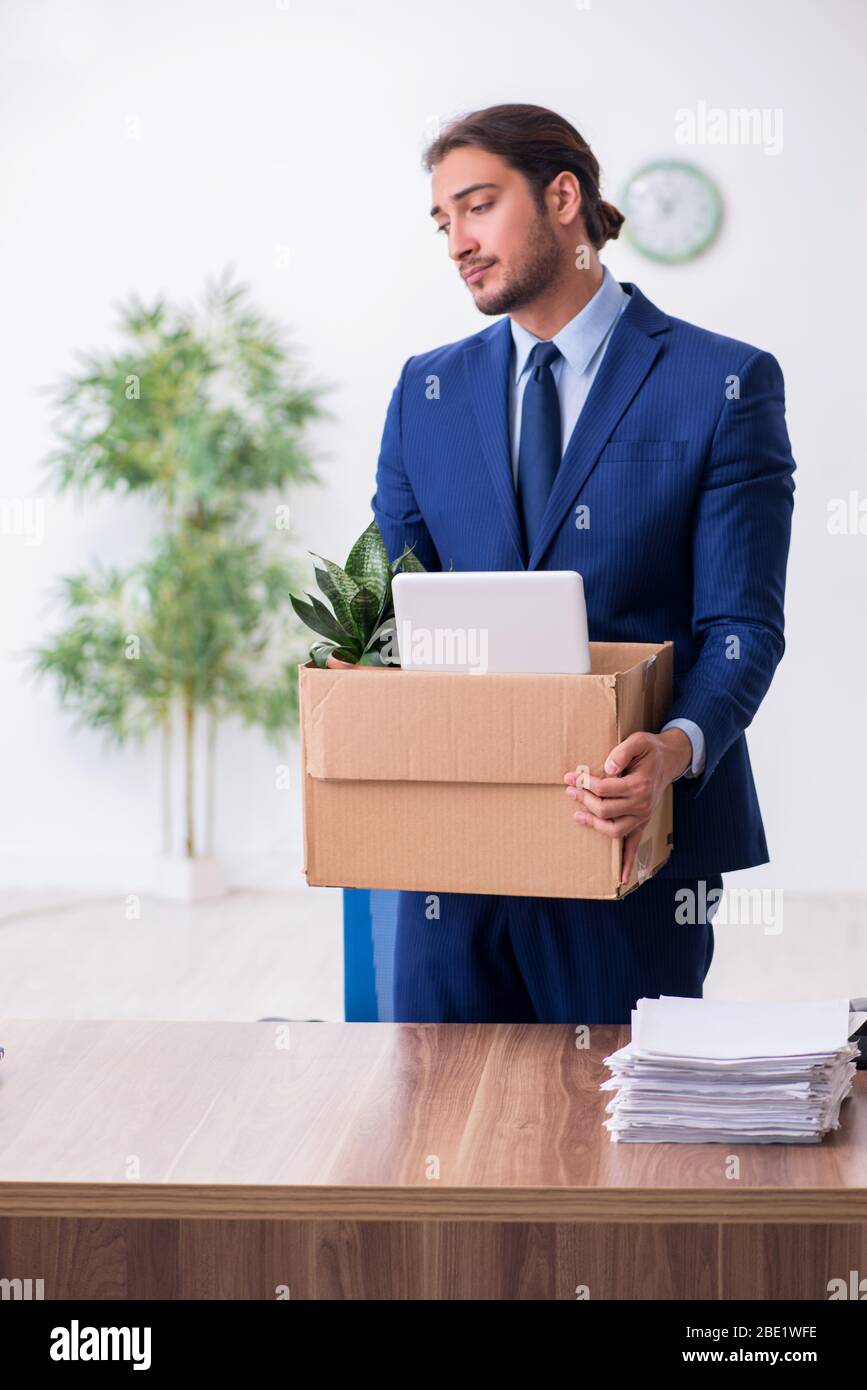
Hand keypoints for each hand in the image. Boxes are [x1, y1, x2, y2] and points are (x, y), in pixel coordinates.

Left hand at [563, 729, 691, 883]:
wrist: (670, 759)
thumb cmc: (651, 750)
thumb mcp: (638, 741)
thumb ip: (622, 752)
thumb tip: (608, 769)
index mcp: (639, 785)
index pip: (604, 788)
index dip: (584, 782)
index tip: (570, 776)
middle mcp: (642, 804)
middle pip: (605, 810)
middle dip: (584, 800)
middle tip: (570, 790)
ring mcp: (643, 816)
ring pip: (614, 830)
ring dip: (594, 824)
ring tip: (577, 816)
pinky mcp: (642, 822)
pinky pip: (634, 846)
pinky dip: (627, 863)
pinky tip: (620, 878)